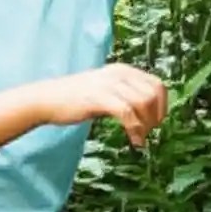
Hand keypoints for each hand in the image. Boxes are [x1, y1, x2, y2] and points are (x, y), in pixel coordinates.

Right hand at [42, 63, 167, 146]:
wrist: (47, 99)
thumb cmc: (76, 98)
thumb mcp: (106, 90)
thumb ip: (125, 96)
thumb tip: (149, 113)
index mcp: (123, 70)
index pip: (158, 84)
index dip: (163, 106)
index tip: (156, 123)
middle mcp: (118, 74)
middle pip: (154, 93)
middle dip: (156, 116)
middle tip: (148, 132)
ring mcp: (108, 84)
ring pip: (143, 102)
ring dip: (147, 125)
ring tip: (139, 137)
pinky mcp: (99, 98)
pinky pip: (128, 113)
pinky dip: (135, 129)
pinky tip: (134, 141)